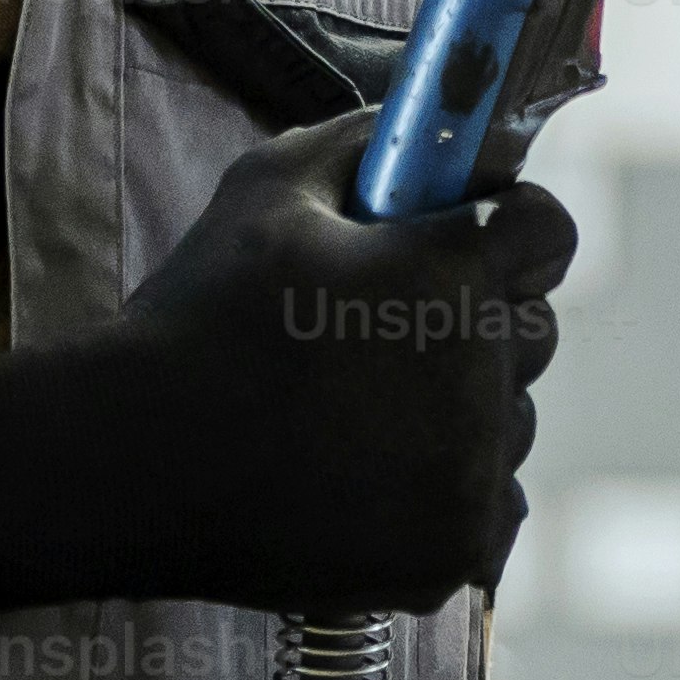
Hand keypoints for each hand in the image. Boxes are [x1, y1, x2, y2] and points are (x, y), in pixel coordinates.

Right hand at [0, 121, 573, 619]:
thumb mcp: (268, 185)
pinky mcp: (453, 552)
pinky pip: (493, 505)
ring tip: (357, 416)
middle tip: (385, 337)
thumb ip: (363, 141)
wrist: (130, 460)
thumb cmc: (197, 316)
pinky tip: (369, 476)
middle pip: (532, 332)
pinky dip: (449, 494)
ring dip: (462, 413)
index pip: (548, 232)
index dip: (509, 229)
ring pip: (510, 423)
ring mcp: (472, 475)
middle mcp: (483, 375)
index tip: (464, 246)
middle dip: (477, 323)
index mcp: (452, 275)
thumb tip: (428, 127)